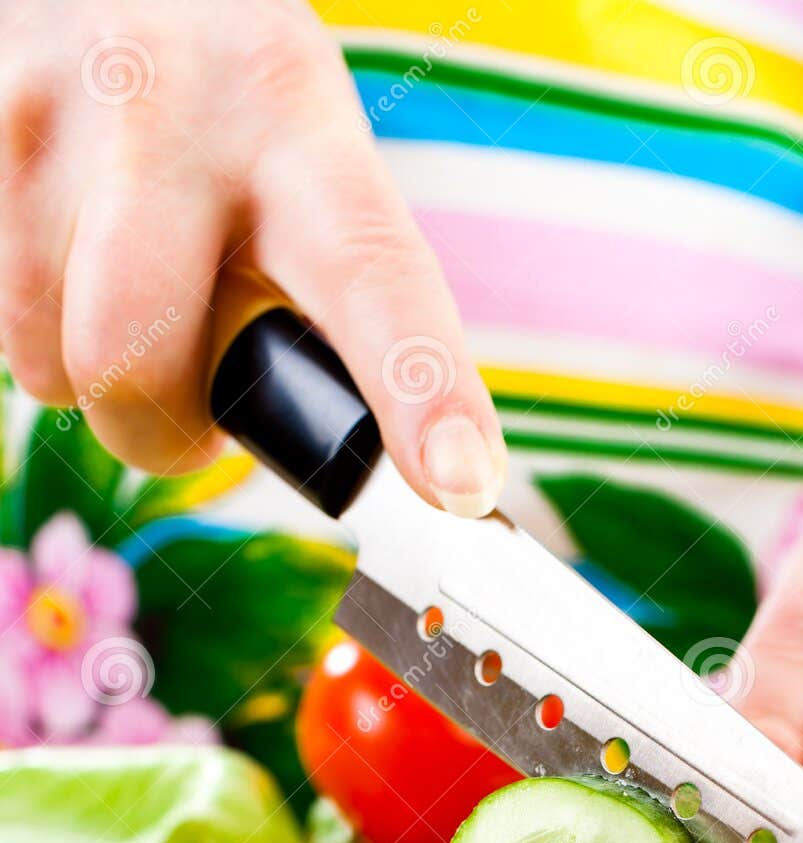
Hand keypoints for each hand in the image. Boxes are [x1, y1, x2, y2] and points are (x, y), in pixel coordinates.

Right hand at [0, 0, 504, 509]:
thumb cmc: (215, 102)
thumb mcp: (292, 149)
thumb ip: (318, 276)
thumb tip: (331, 441)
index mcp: (297, 120)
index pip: (372, 274)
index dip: (420, 391)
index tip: (461, 482)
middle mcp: (172, 104)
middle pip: (139, 367)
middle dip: (163, 434)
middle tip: (190, 403)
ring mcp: (44, 113)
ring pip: (51, 365)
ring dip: (86, 375)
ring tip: (115, 285)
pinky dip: (31, 325)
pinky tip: (57, 249)